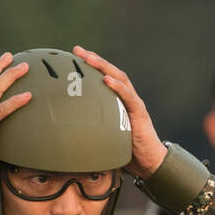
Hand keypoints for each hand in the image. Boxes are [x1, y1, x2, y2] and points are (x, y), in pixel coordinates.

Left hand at [73, 45, 166, 178]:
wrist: (149, 163)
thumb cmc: (127, 152)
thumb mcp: (104, 137)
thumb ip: (91, 129)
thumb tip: (66, 133)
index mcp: (118, 102)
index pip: (104, 79)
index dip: (90, 67)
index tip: (72, 56)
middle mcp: (127, 99)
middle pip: (111, 73)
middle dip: (94, 60)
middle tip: (78, 51)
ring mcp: (134, 104)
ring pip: (120, 79)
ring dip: (104, 67)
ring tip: (90, 59)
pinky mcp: (140, 113)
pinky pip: (128, 97)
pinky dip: (118, 87)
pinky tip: (107, 80)